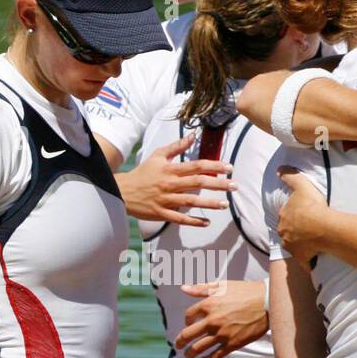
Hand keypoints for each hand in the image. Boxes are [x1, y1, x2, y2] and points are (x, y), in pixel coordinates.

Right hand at [116, 135, 235, 226]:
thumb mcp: (158, 156)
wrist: (122, 190)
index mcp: (171, 169)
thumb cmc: (142, 173)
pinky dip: (193, 221)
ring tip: (225, 204)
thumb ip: (177, 147)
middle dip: (218, 184)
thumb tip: (193, 135)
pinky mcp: (161, 213)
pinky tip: (206, 222)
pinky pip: (179, 218)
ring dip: (210, 203)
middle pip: (198, 183)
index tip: (229, 168)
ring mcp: (166, 200)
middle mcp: (170, 184)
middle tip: (234, 186)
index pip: (196, 166)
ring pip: (191, 201)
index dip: (214, 166)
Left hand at [174, 279, 267, 357]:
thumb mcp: (222, 286)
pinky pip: (215, 356)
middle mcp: (212, 321)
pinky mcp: (232, 344)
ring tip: (188, 355)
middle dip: (180, 342)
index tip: (188, 323)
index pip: (188, 316)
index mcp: (208, 305)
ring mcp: (222, 334)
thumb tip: (183, 288)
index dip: (186, 320)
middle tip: (178, 345)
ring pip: (199, 348)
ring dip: (190, 353)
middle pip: (188, 334)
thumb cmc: (245, 292)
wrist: (267, 302)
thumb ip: (201, 288)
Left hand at [277, 168, 331, 263]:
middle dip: (295, 231)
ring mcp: (293, 247)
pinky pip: (304, 262)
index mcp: (283, 216)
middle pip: (288, 231)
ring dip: (301, 245)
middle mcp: (284, 233)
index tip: (304, 214)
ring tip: (312, 242)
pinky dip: (307, 262)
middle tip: (309, 228)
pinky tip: (313, 261)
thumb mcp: (301, 185)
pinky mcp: (302, 258)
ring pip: (294, 246)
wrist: (323, 227)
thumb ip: (290, 176)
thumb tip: (279, 169)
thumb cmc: (312, 206)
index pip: (286, 215)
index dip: (295, 214)